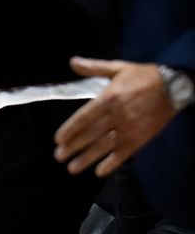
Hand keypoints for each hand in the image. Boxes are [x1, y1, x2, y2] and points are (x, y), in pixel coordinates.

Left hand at [54, 58, 179, 175]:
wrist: (174, 86)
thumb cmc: (143, 77)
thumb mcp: (118, 68)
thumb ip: (94, 67)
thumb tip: (72, 62)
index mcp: (108, 98)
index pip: (83, 118)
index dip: (70, 130)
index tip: (58, 140)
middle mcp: (117, 115)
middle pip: (90, 134)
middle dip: (73, 147)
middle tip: (59, 157)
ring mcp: (129, 129)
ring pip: (104, 146)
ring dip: (87, 158)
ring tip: (72, 168)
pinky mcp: (141, 138)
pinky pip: (124, 154)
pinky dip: (112, 163)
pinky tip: (100, 171)